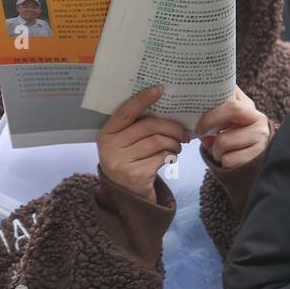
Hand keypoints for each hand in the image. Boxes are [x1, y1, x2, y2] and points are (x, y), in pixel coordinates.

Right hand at [97, 85, 189, 201]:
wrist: (127, 198)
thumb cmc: (130, 162)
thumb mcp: (125, 144)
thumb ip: (136, 127)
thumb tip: (164, 106)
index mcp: (106, 134)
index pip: (125, 112)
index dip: (142, 99)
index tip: (159, 90)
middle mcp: (110, 148)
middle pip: (148, 126)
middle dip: (171, 126)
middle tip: (184, 132)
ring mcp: (121, 162)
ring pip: (158, 141)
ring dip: (174, 143)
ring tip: (177, 146)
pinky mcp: (136, 175)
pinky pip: (161, 157)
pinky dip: (171, 156)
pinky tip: (171, 158)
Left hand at [194, 85, 269, 168]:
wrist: (252, 168)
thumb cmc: (234, 144)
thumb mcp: (227, 127)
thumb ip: (215, 118)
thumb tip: (195, 120)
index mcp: (249, 107)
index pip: (232, 91)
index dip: (215, 95)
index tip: (197, 103)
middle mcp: (259, 119)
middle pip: (232, 108)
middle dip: (209, 120)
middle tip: (199, 130)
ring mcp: (260, 137)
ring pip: (223, 140)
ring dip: (215, 151)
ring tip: (221, 152)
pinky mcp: (256, 155)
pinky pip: (227, 159)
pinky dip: (222, 162)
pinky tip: (230, 161)